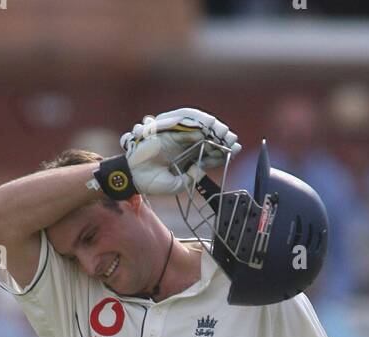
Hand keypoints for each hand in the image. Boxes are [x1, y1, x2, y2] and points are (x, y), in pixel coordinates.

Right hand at [119, 108, 239, 195]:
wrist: (133, 176)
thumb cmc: (152, 182)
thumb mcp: (176, 185)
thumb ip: (190, 178)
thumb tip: (201, 168)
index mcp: (188, 158)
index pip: (209, 152)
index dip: (222, 151)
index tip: (235, 150)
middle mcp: (184, 144)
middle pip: (207, 137)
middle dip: (221, 137)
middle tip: (233, 139)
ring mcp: (176, 135)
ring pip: (198, 126)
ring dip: (212, 127)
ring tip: (223, 131)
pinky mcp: (167, 127)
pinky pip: (184, 119)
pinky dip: (197, 120)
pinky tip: (209, 124)